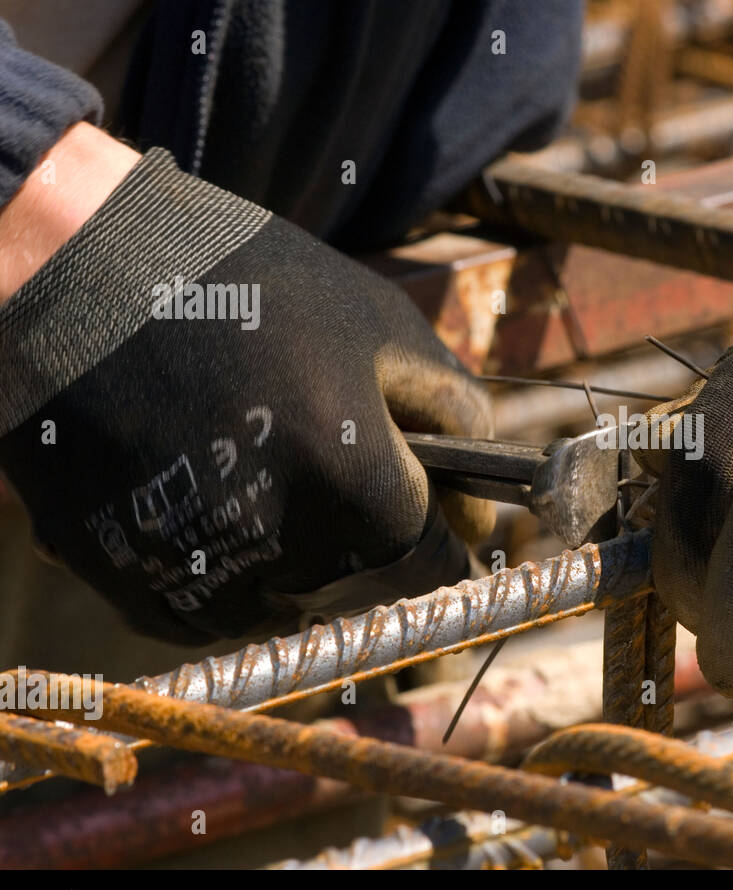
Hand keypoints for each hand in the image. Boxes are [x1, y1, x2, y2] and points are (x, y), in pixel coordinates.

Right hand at [0, 130, 492, 642]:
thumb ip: (454, 411)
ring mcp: (193, 571)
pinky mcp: (124, 579)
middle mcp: (275, 547)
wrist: (78, 269)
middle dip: (374, 545)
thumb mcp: (381, 326)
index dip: (445, 541)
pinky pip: (208, 606)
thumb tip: (483, 493)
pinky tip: (216, 493)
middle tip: (353, 480)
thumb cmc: (247, 285)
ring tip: (279, 476)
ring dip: (301, 560)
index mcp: (352, 486)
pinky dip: (228, 567)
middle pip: (358, 589)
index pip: (429, 569)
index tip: (443, 518)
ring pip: (283, 604)